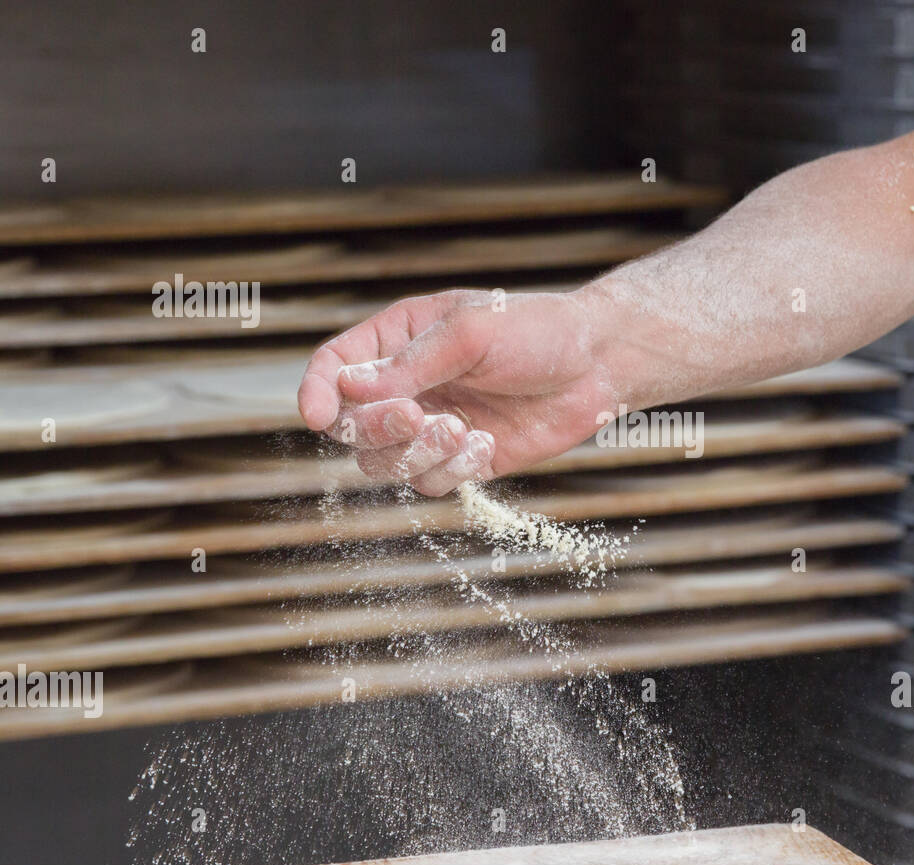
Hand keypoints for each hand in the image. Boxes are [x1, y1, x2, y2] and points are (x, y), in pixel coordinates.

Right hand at [297, 288, 638, 495]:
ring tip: (463, 430)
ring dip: (417, 455)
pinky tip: (488, 443)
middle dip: (379, 429)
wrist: (597, 365)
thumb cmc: (537, 332)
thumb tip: (347, 388)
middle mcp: (407, 385)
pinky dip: (453, 471)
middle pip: (351, 426)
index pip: (334, 368)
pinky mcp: (461, 459)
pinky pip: (430, 483)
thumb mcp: (471, 333)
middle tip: (422, 417)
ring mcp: (432, 426)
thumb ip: (410, 364)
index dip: (315, 393)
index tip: (316, 418)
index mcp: (398, 339)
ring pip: (385, 464)